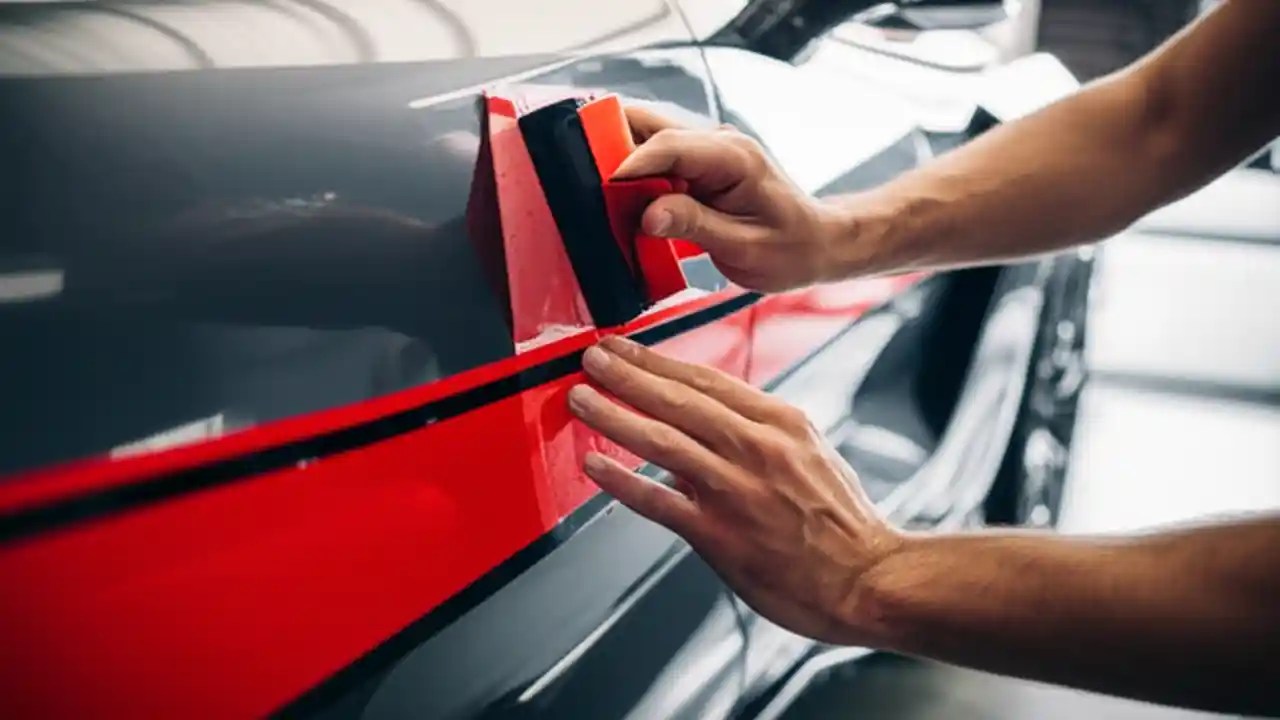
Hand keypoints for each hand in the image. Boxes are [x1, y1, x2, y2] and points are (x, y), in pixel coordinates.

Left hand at [567, 335, 903, 643]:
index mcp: (781, 423)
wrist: (870, 580)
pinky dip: (623, 482)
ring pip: (663, 441)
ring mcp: (736, 490)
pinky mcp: (720, 535)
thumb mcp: (810, 455)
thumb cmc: (842, 524)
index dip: (658, 361)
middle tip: (593, 359)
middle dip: (628, 375)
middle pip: (679, 400)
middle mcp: (757, 448)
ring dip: (615, 416)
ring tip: (582, 399)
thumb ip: (758, 435)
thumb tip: (704, 424)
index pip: (706, 380)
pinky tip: (595, 467)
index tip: (626, 348)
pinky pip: (660, 502)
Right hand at [616, 107, 846, 292]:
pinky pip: (655, 161)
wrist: (817, 243)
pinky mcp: (697, 167)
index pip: (670, 144)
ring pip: (646, 139)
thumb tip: (649, 216)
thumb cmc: (790, 249)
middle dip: (612, 146)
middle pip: (650, 125)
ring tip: (596, 195)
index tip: (601, 184)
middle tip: (581, 179)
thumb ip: (695, 227)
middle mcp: (717, 144)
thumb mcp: (744, 248)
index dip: (631, 161)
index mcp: (733, 158)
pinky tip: (620, 203)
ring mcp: (706, 152)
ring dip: (619, 161)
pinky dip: (633, 177)